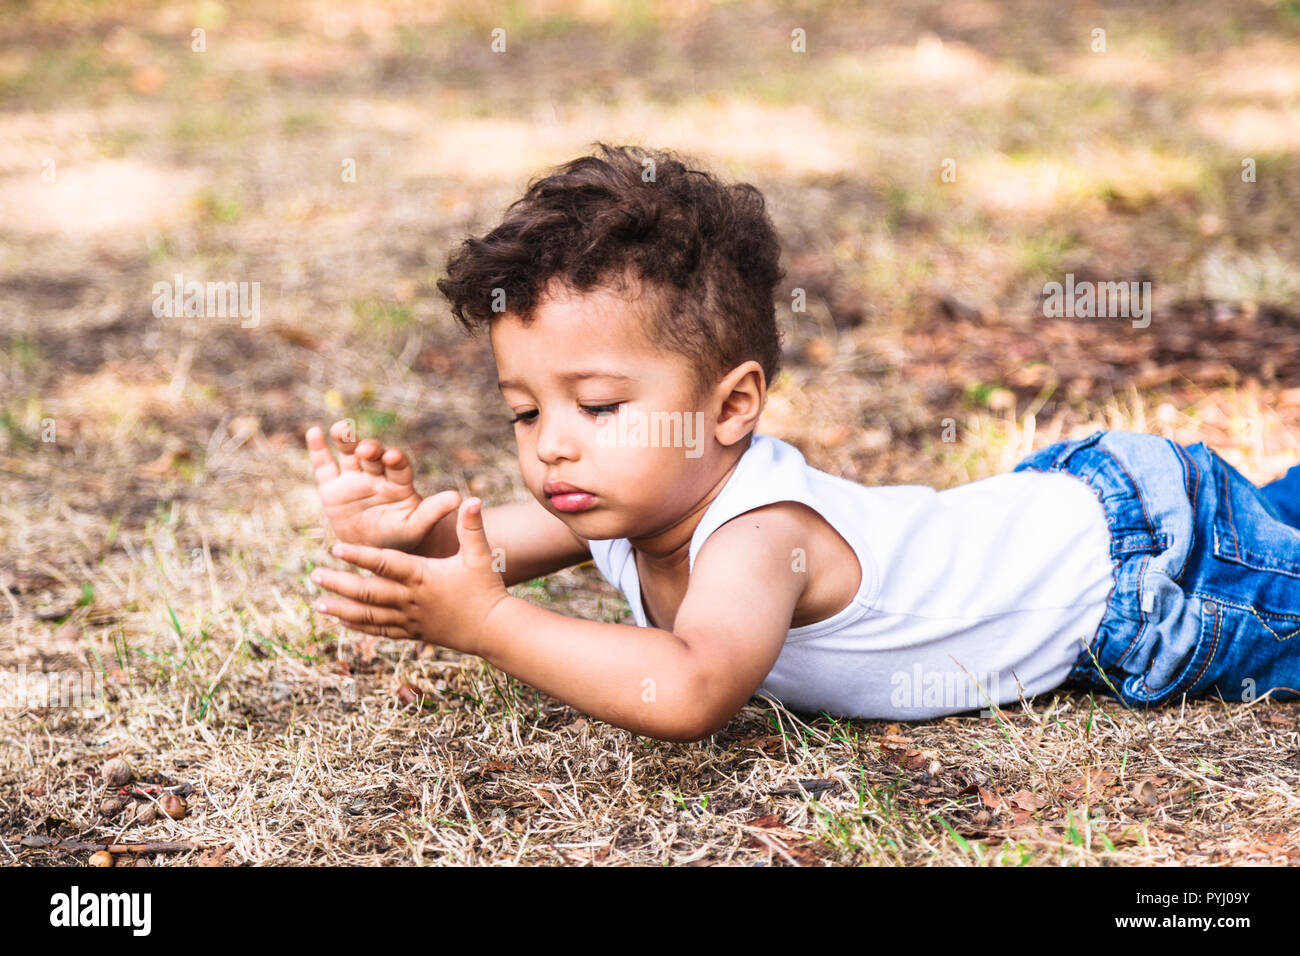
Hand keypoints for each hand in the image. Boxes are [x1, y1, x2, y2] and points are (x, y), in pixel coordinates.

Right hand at [306, 421, 457, 551]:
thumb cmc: (400, 539)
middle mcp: (377, 474)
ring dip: (346, 438)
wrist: (372, 551)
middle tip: (368, 449)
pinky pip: (324, 465)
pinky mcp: (331, 487)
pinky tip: (314, 432)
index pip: (398, 465)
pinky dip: (318, 448)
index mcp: (399, 481)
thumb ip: (433, 510)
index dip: (396, 460)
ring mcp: (353, 477)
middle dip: (371, 449)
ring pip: (349, 453)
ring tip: (342, 429)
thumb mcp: (416, 526)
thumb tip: (458, 497)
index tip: (394, 457)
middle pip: (373, 455)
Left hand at [310, 496, 508, 654]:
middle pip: (368, 592)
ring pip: (368, 615)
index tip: (335, 548)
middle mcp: (411, 599)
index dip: (360, 556)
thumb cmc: (487, 588)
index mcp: (423, 576)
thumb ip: (472, 526)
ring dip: (341, 609)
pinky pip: (380, 631)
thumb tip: (473, 498)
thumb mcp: (480, 555)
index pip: (385, 564)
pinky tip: (342, 621)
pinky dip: (360, 626)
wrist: (493, 629)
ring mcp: (409, 619)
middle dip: (339, 584)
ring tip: (318, 604)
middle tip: (314, 575)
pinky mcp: (412, 633)